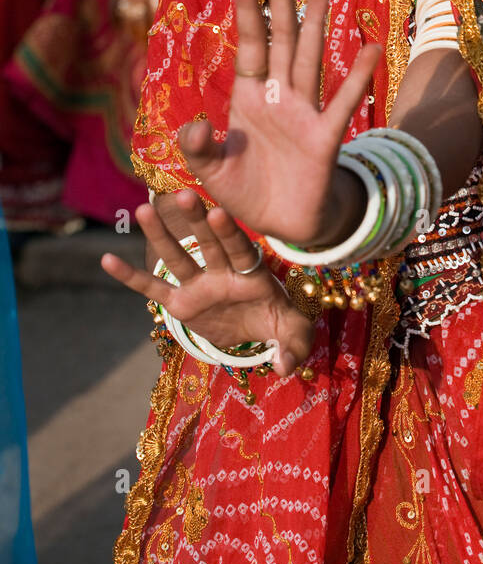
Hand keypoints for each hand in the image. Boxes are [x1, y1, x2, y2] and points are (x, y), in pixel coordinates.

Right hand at [101, 192, 314, 377]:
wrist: (253, 329)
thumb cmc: (275, 321)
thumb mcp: (293, 334)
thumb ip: (295, 346)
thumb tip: (286, 368)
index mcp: (252, 274)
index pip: (241, 250)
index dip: (230, 234)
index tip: (218, 213)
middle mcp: (222, 273)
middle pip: (209, 244)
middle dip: (197, 222)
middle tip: (183, 196)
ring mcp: (199, 286)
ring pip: (178, 258)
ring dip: (161, 236)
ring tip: (143, 210)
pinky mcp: (180, 303)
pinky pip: (153, 290)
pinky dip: (131, 277)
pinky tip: (107, 260)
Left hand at [176, 0, 381, 246]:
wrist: (282, 225)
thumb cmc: (245, 192)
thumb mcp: (211, 171)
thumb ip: (198, 148)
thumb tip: (193, 125)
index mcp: (249, 98)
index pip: (249, 45)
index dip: (247, 11)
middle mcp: (279, 96)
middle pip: (281, 38)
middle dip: (280, 0)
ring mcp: (304, 113)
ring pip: (310, 58)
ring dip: (317, 22)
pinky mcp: (325, 138)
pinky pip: (341, 104)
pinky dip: (357, 77)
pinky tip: (370, 48)